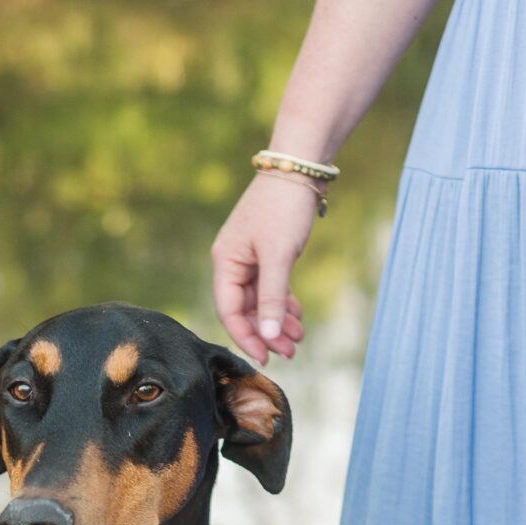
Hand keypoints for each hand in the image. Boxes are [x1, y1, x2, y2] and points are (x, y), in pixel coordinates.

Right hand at [211, 171, 314, 364]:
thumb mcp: (279, 256)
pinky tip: (297, 317)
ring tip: (298, 339)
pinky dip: (283, 304)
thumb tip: (267, 337)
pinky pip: (271, 288)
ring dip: (278, 322)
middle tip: (289, 353)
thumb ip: (272, 298)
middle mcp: (233, 262)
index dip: (246, 336)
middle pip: (246, 310)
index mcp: (226, 262)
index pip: (229, 310)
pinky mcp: (267, 254)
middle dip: (267, 332)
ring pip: (261, 302)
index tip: (265, 357)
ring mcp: (250, 259)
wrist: (299, 167)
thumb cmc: (284, 207)